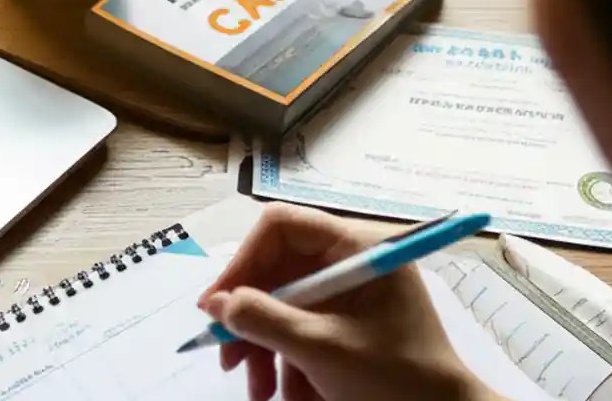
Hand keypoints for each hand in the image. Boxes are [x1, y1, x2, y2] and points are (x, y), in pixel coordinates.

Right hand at [198, 203, 503, 400]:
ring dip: (263, 348)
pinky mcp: (347, 321)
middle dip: (249, 318)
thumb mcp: (322, 348)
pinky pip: (301, 328)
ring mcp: (349, 292)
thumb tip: (214, 303)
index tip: (218, 303)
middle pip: (277, 269)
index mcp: (356, 247)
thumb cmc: (396, 378)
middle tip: (226, 355)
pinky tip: (284, 393)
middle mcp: (350, 260)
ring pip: (283, 305)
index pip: (281, 227)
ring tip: (257, 390)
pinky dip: (285, 359)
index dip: (243, 261)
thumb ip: (263, 320)